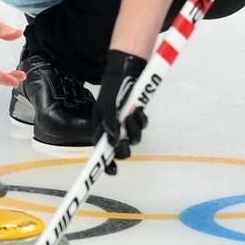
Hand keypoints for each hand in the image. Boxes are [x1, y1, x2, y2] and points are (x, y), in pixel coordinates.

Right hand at [95, 49, 148, 173]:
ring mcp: (127, 123)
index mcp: (102, 129)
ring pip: (134, 138)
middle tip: (125, 142)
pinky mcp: (138, 117)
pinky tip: (139, 110)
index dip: (107, 164)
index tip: (112, 171)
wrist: (125, 73)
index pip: (103, 151)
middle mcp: (115, 129)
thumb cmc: (111, 90)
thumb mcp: (105, 106)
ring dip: (134, 129)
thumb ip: (109, 125)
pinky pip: (142, 125)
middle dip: (124, 148)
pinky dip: (141, 120)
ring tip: (132, 115)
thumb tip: (113, 142)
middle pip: (121, 149)